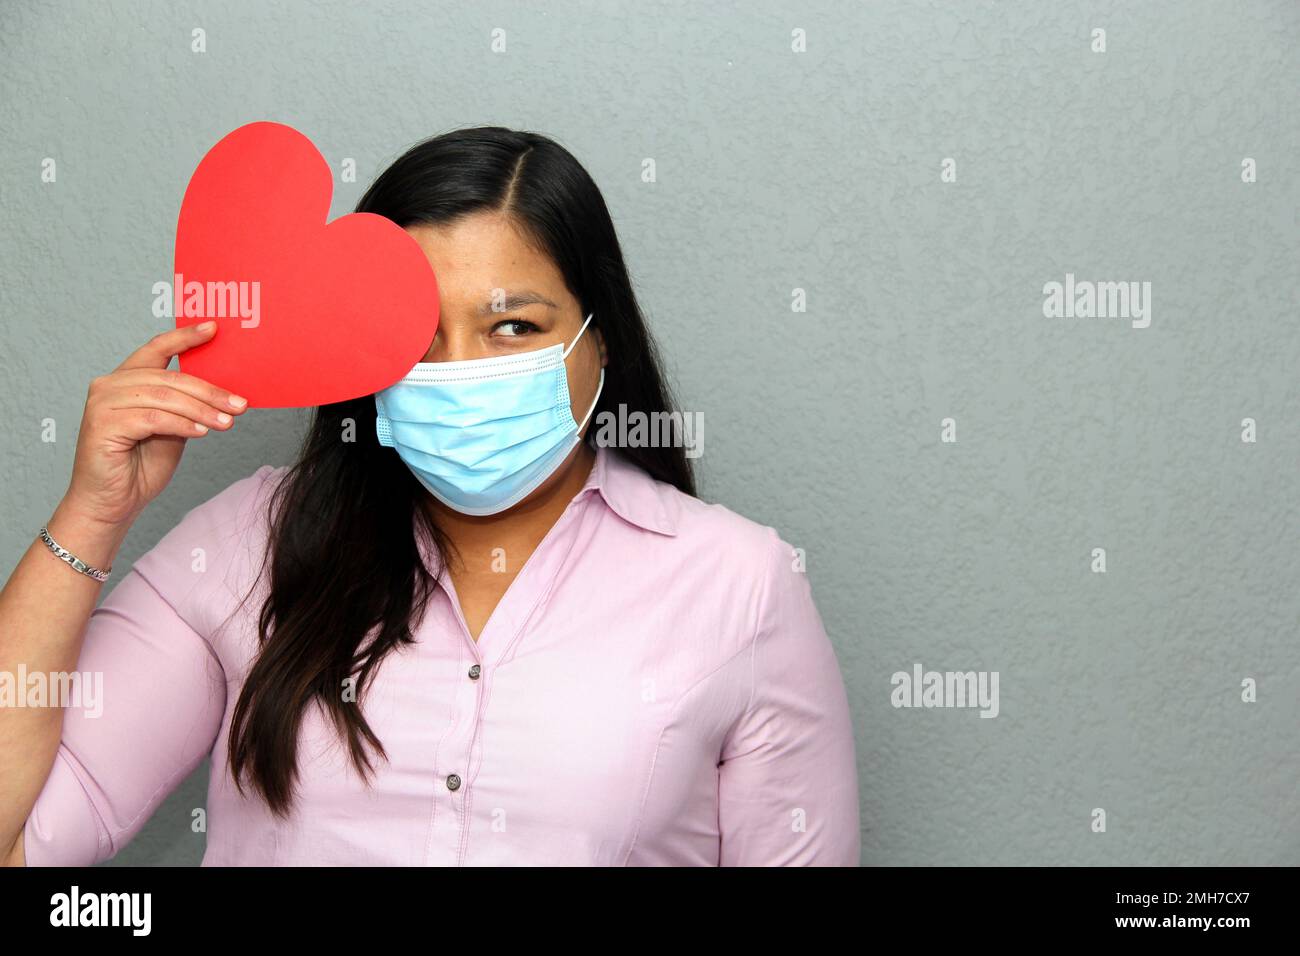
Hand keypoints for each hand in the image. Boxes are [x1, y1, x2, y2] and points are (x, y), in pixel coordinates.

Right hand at [59, 322, 248, 529]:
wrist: (113, 503)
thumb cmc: (140, 465)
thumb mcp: (172, 428)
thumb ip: (186, 405)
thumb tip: (223, 391)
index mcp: (125, 379)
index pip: (156, 348)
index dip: (185, 337)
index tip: (214, 328)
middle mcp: (109, 385)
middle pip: (169, 377)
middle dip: (210, 391)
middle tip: (240, 404)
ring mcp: (102, 403)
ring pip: (164, 397)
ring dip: (202, 410)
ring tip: (228, 422)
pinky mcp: (103, 424)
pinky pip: (154, 418)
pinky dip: (182, 424)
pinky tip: (203, 431)